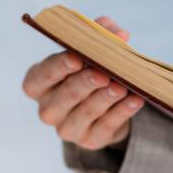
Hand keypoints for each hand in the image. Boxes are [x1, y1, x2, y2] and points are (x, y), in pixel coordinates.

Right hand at [21, 16, 144, 148]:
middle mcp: (47, 109)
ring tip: (122, 85)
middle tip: (103, 73)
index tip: (76, 58)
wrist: (101, 107)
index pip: (42, 75)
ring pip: (87, 111)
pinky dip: (122, 112)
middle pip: (66, 95)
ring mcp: (67, 129)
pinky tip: (135, 99)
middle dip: (86, 82)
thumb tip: (116, 32)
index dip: (58, 67)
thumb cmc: (87, 71)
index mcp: (37, 84)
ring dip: (106, 97)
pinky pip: (106, 126)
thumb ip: (98, 35)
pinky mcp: (89, 140)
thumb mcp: (88, 51)